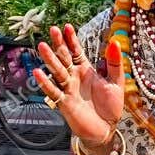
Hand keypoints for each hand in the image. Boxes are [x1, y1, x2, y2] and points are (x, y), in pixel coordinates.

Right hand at [34, 23, 123, 150]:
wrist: (106, 129)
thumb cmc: (110, 106)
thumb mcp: (116, 82)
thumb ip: (114, 63)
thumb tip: (115, 42)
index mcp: (85, 70)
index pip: (76, 51)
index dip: (71, 39)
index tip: (67, 26)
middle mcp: (74, 77)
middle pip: (64, 58)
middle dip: (58, 44)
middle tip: (52, 29)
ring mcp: (68, 89)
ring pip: (57, 71)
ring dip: (50, 59)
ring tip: (43, 46)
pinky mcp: (64, 103)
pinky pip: (53, 91)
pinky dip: (46, 83)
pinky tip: (38, 72)